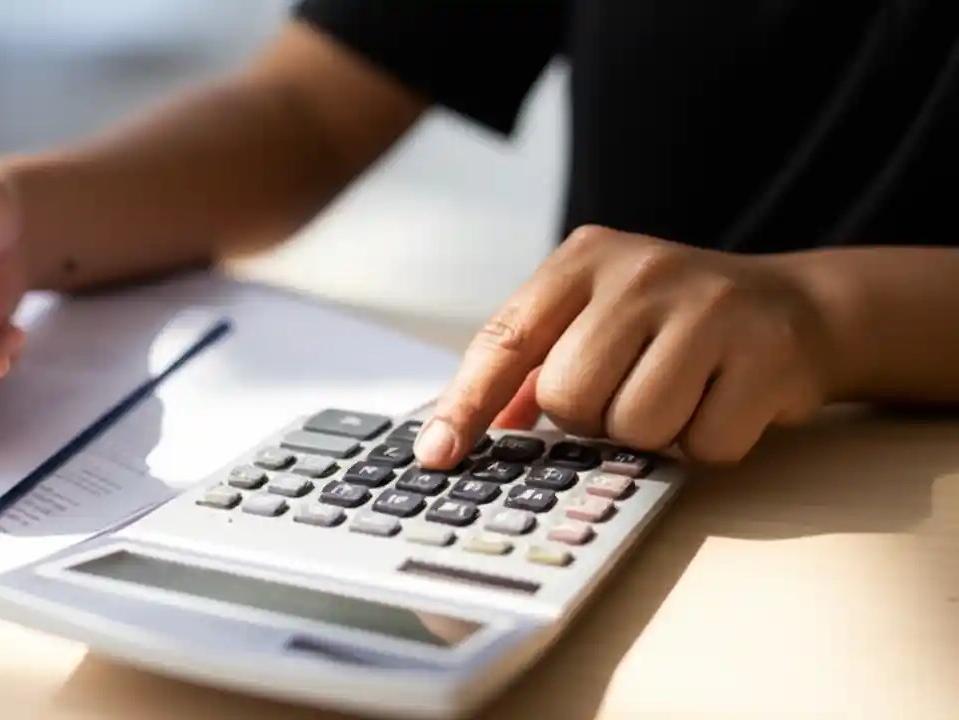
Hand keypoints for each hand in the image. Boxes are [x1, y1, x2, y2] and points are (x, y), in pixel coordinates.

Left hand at [414, 225, 841, 466]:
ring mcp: (707, 306)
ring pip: (634, 427)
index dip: (467, 404)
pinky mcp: (765, 351)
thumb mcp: (598, 317)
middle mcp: (641, 271)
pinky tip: (724, 401)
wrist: (797, 306)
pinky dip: (709, 443)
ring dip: (653, 434)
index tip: (438, 455)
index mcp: (585, 259)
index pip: (505, 339)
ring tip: (681, 394)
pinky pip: (703, 443)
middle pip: (569, 396)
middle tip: (629, 393)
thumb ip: (532, 366)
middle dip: (592, 417)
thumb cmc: (675, 324)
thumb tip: (457, 429)